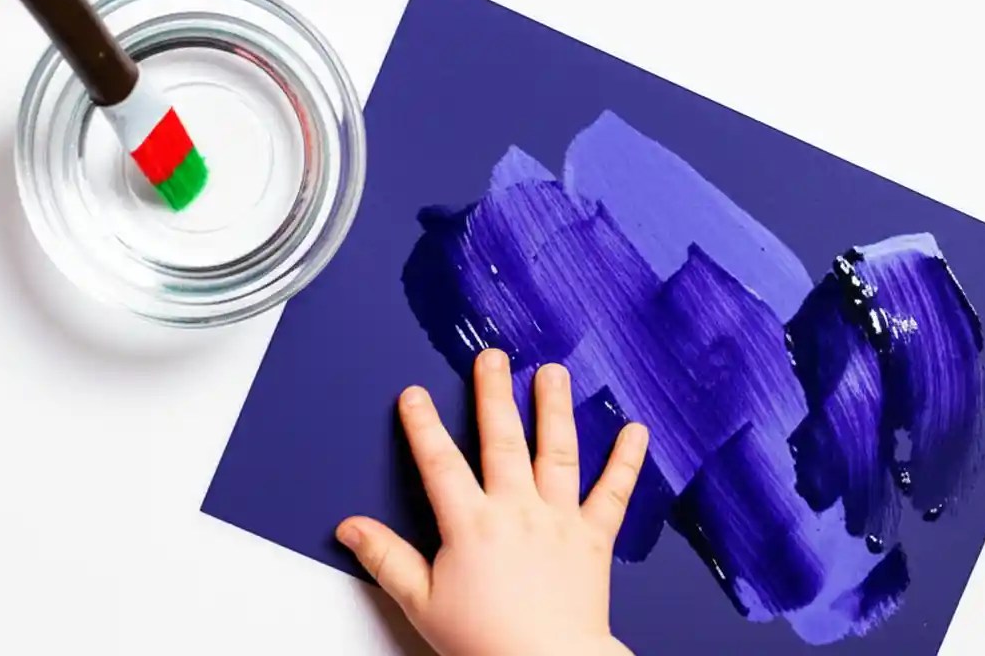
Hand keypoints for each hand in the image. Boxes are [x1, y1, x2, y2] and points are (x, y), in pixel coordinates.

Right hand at [337, 349, 647, 655]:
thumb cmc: (488, 642)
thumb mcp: (422, 602)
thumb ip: (386, 559)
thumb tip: (350, 528)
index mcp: (472, 524)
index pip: (440, 463)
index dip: (423, 426)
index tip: (414, 395)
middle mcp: (517, 510)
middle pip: (502, 439)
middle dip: (493, 393)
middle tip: (492, 357)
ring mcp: (559, 519)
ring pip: (557, 451)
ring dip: (554, 408)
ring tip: (552, 373)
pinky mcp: (593, 537)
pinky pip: (613, 492)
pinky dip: (626, 460)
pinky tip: (634, 431)